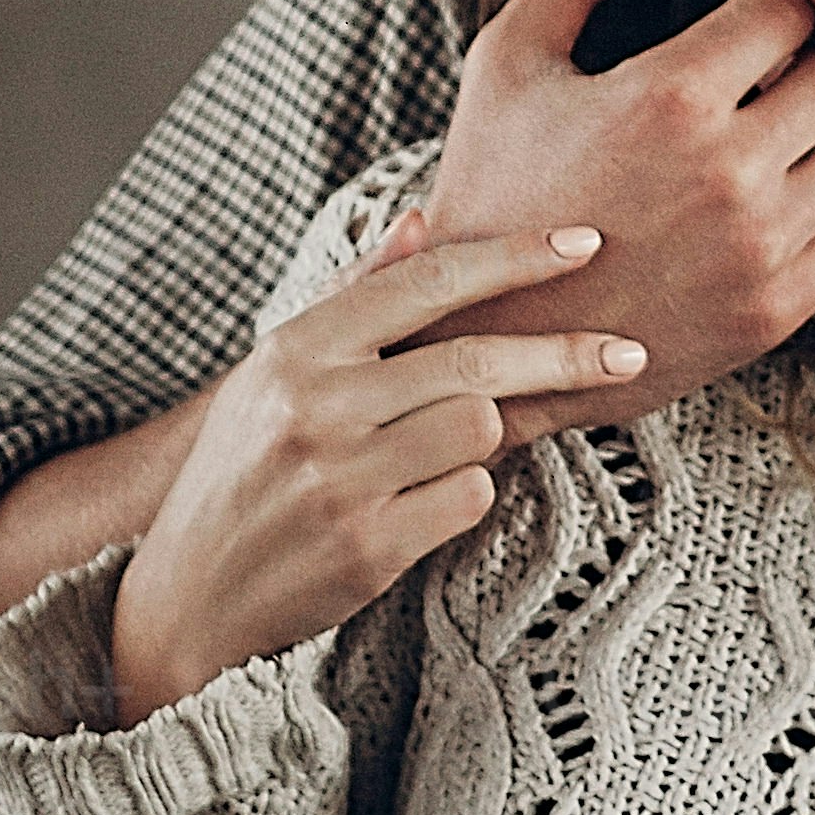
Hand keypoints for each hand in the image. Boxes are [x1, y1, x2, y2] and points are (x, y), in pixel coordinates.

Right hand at [106, 218, 646, 716]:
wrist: (184, 595)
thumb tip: (423, 220)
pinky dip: (467, 496)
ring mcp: (340, 478)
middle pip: (476, 360)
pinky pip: (470, 498)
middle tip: (630, 351)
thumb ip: (356, 297)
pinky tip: (423, 506)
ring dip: (488, 439)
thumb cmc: (244, 469)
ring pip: (480, 429)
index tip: (587, 245)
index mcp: (297, 346)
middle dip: (565, 352)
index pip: (428, 281)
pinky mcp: (366, 547)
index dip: (516, 257)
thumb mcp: (277, 373)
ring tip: (444, 457)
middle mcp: (315, 404)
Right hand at [423, 0, 814, 411]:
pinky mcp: (771, 313)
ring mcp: (757, 249)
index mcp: (669, 95)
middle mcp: (727, 171)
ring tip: (769, 150)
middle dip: (799, 73)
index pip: (787, 9)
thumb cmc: (495, 187)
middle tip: (755, 91)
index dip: (763, 11)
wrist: (482, 334)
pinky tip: (775, 214)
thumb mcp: (511, 62)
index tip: (737, 33)